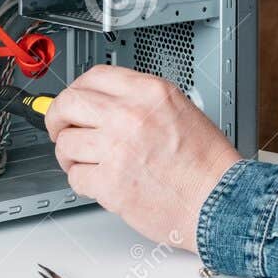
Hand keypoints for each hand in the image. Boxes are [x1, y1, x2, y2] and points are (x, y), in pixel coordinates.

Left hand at [45, 65, 240, 251]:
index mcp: (149, 93)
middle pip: (69, 104)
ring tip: (83, 162)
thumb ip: (140, 102)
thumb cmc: (206, 163)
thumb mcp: (179, 109)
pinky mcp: (110, 184)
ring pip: (66, 143)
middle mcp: (130, 116)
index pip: (93, 77)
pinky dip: (81, 182)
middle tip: (60, 129)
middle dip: (57, 118)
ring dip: (69, 155)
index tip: (72, 102)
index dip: (76, 90)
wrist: (219, 201)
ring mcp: (118, 150)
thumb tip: (103, 103)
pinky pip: (75, 178)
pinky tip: (96, 182)